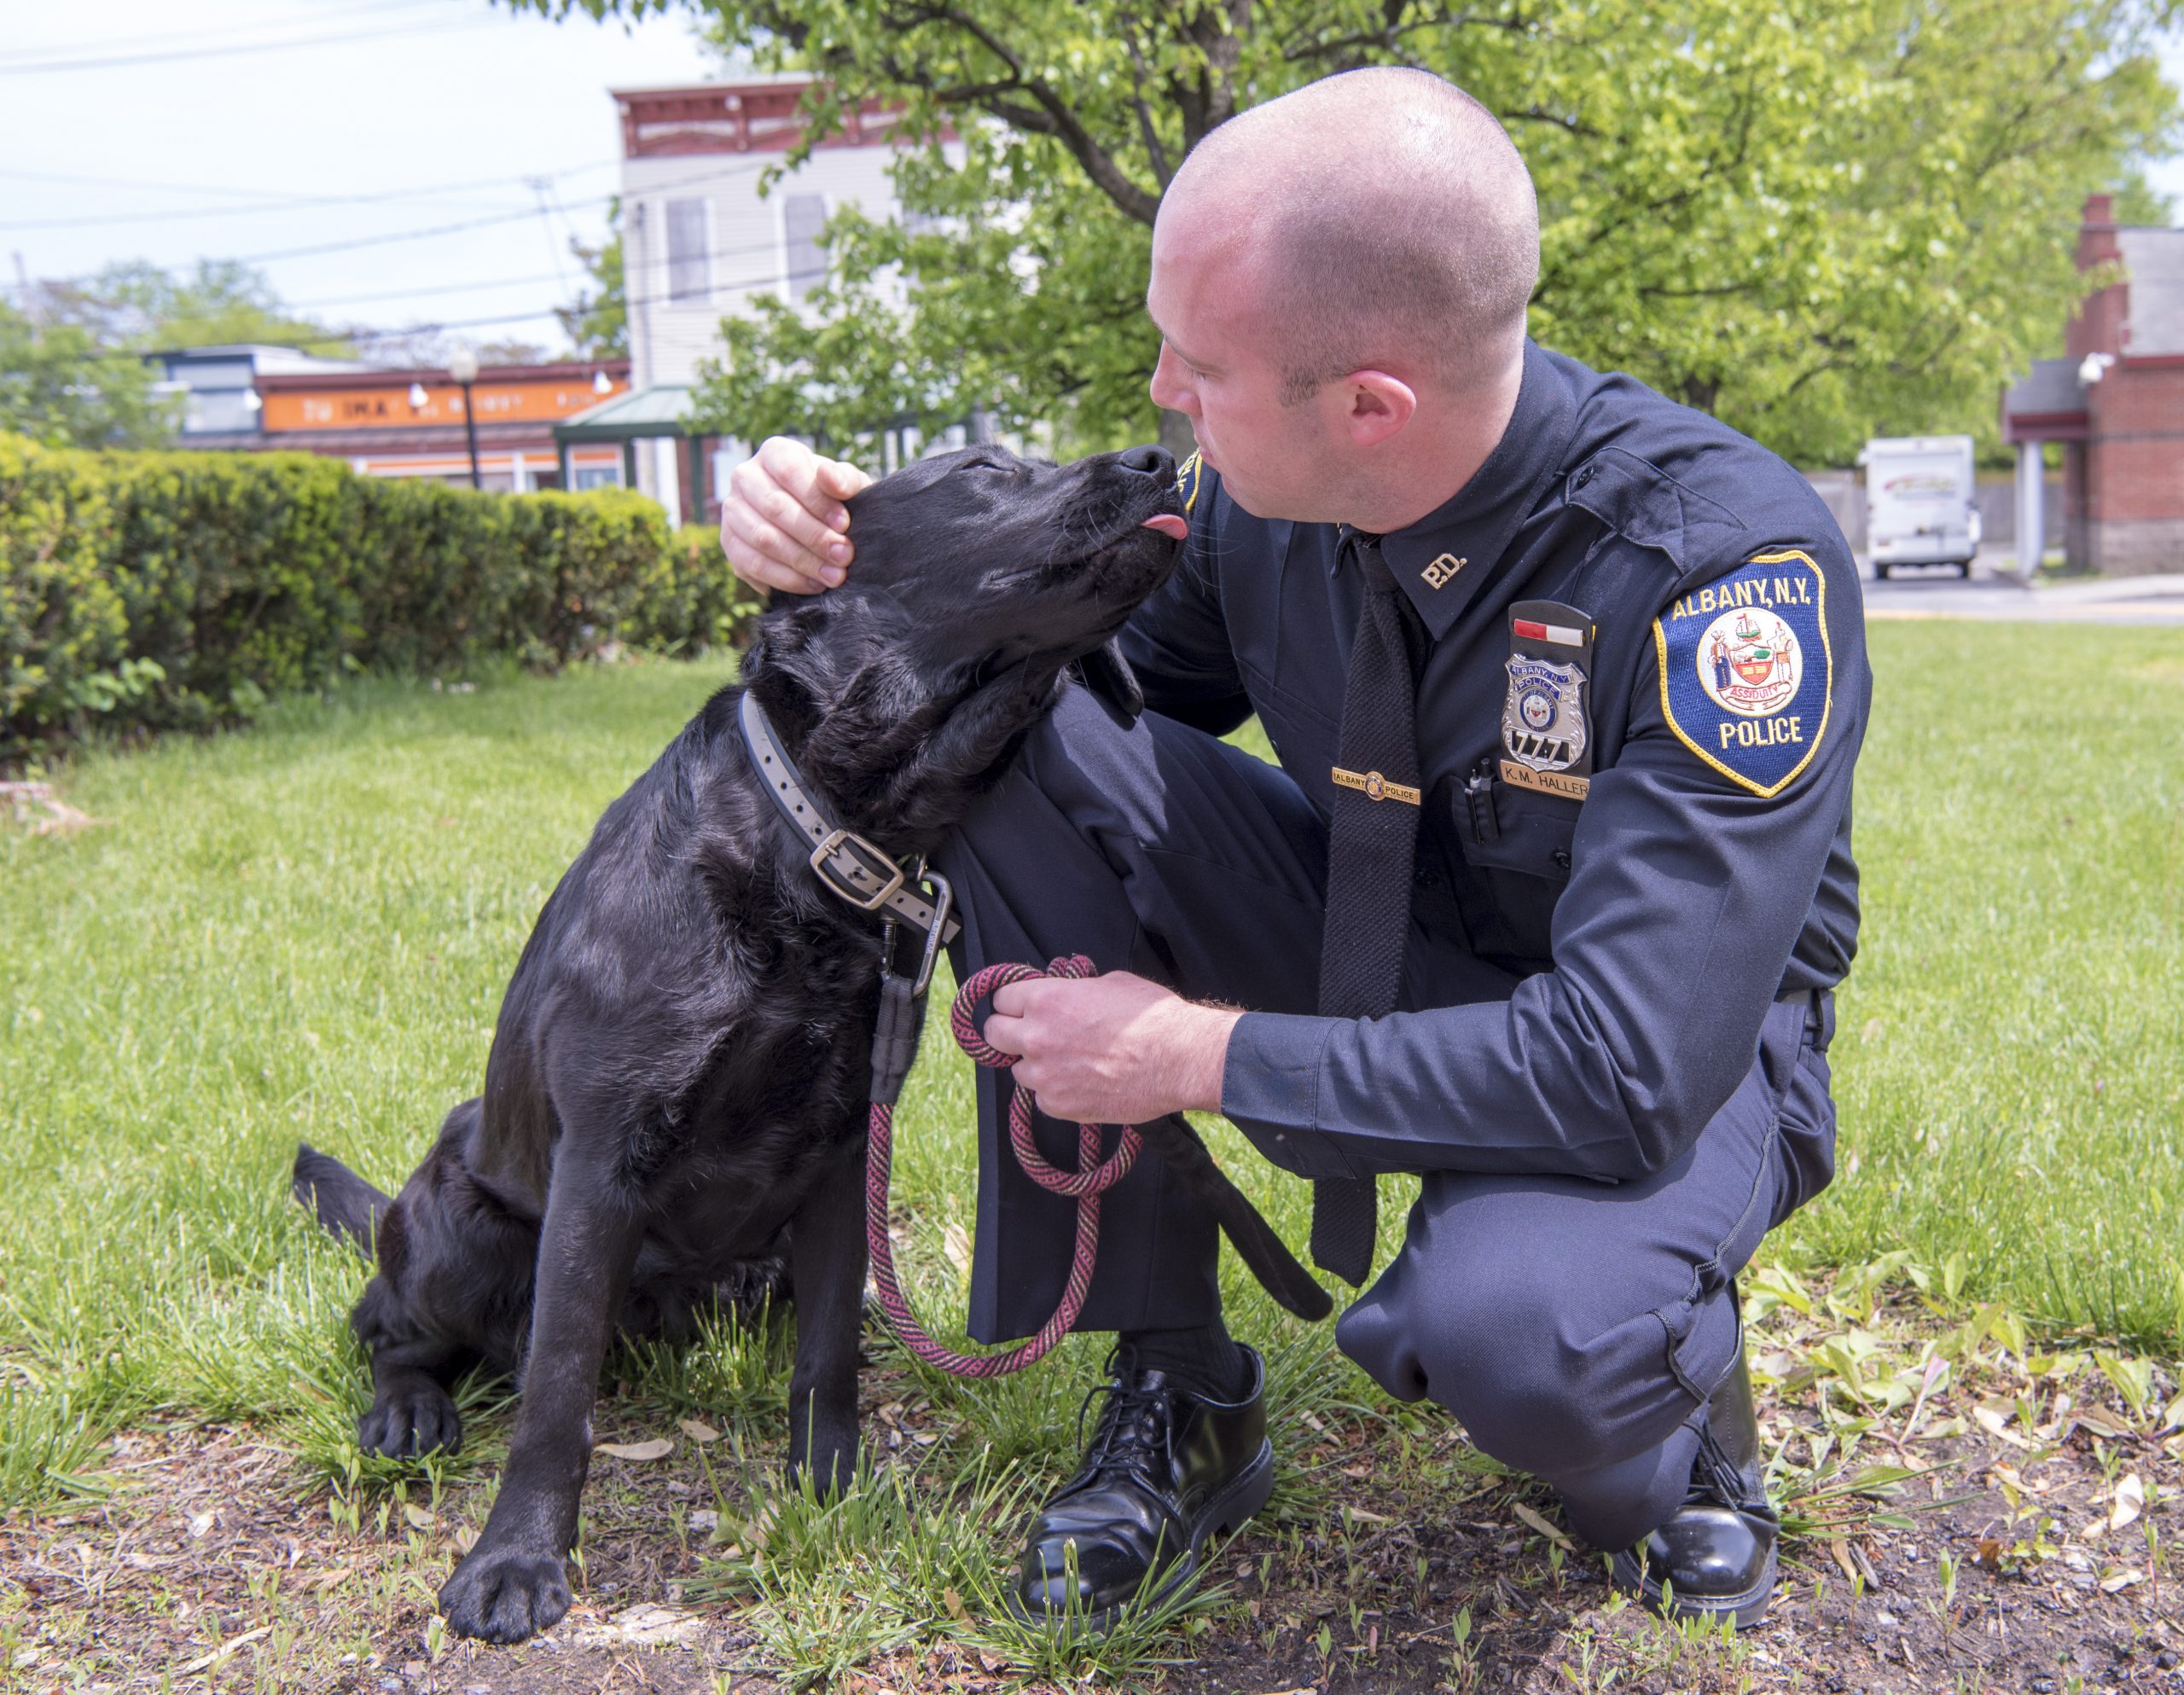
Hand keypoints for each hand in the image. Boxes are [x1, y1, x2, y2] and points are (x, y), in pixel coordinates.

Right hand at [719, 436, 873, 595]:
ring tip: (834, 576)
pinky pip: (752, 564)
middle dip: (814, 536)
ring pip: (763, 538)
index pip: (789, 472)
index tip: (845, 524)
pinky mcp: (729, 543)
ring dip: (802, 561)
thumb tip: (830, 478)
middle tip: (844, 556)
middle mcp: (745, 477)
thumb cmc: (834, 499)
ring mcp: (732, 510)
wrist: (817, 524)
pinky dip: (785, 579)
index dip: (817, 500)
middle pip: (775, 508)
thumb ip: (845, 479)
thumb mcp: (848, 485)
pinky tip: (813, 584)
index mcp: (774, 453)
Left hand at [982, 970, 1241, 1124]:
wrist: (1179, 1059)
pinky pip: (1042, 1098)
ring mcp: (1045, 1076)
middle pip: (993, 1035)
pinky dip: (1056, 1091)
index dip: (1013, 1002)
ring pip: (1018, 1070)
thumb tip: (1067, 994)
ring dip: (1036, 1065)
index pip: (1000, 999)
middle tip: (1030, 1034)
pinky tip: (1084, 1082)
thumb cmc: (1152, 1017)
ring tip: (1069, 1062)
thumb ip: (1074, 991)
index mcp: (1046, 1000)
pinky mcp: (1060, 1106)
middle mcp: (1036, 1037)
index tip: (1022, 1008)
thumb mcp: (1110, 983)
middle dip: (1008, 1032)